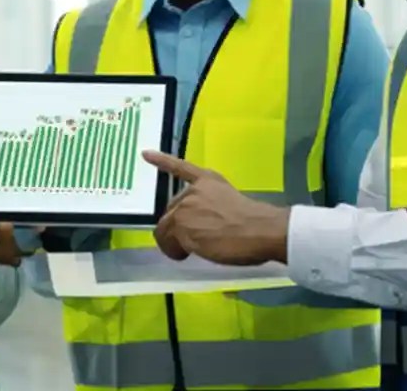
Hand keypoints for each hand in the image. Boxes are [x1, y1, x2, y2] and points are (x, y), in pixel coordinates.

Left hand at [143, 151, 290, 266]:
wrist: (261, 229)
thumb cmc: (255, 222)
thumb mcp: (230, 204)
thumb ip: (212, 208)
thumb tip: (203, 227)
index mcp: (209, 180)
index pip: (181, 168)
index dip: (162, 161)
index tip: (145, 154)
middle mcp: (194, 190)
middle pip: (172, 210)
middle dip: (179, 226)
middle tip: (196, 241)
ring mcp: (186, 207)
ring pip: (166, 228)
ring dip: (175, 242)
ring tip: (192, 252)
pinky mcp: (182, 226)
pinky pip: (165, 238)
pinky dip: (171, 250)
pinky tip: (177, 253)